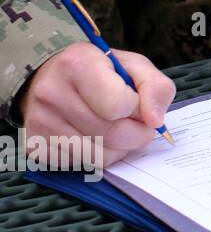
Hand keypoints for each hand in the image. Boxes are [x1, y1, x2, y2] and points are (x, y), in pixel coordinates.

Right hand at [18, 42, 175, 168]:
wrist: (51, 77)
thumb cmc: (99, 71)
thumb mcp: (134, 66)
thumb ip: (155, 87)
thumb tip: (155, 120)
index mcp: (78, 65)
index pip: (118, 105)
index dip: (137, 108)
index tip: (136, 103)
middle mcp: (52, 93)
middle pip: (111, 134)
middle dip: (136, 134)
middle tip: (137, 124)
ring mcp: (40, 121)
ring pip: (97, 157)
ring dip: (118, 149)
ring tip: (116, 130)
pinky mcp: (35, 145)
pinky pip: (80, 166)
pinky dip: (96, 157)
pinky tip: (94, 138)